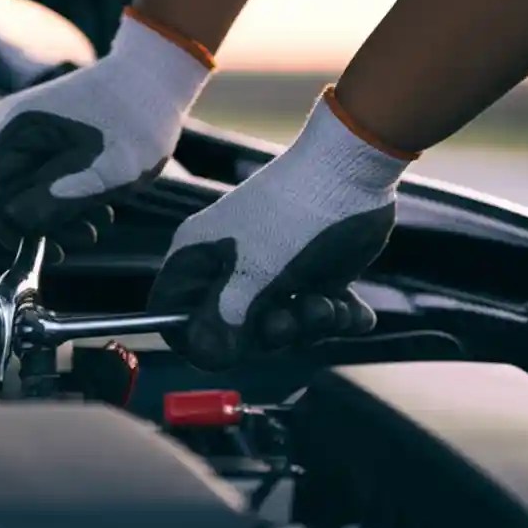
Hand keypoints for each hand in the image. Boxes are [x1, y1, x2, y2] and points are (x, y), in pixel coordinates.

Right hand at [0, 12, 211, 262]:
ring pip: (25, 192)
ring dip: (58, 217)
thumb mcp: (110, 167)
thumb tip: (18, 221)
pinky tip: (99, 206)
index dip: (6, 227)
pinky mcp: (45, 139)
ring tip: (100, 224)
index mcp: (17, 126)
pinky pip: (42, 181)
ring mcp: (28, 132)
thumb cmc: (138, 117)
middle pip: (4, 194)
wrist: (157, 75)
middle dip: (40, 225)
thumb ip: (64, 195)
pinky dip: (66, 200)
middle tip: (84, 239)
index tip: (39, 251)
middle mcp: (12, 127)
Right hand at [146, 91, 411, 369]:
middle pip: (235, 332)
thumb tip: (206, 356)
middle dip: (273, 333)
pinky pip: (315, 313)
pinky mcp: (309, 273)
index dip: (197, 340)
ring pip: (281, 326)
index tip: (232, 346)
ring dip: (310, 325)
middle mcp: (230, 269)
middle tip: (295, 316)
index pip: (175, 315)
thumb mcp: (255, 274)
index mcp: (199, 260)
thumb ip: (225, 320)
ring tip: (329, 305)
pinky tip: (351, 308)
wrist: (352, 171)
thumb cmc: (293, 217)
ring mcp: (271, 272)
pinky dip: (336, 316)